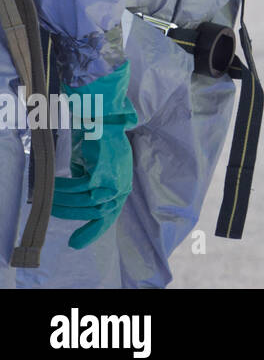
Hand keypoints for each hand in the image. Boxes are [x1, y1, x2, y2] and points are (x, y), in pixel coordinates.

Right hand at [51, 62, 137, 248]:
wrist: (102, 116)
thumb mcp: (94, 168)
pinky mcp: (104, 171)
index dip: (92, 230)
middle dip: (68, 212)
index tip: (74, 243)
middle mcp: (122, 185)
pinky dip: (64, 190)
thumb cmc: (97, 141)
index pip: (109, 216)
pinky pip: (80, 189)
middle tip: (47, 209)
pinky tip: (52, 187)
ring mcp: (115, 178)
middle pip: (93, 211)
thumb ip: (89, 184)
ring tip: (46, 198)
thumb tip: (73, 200)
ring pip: (85, 202)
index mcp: (121, 186)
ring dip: (63, 202)